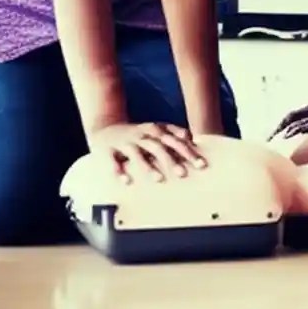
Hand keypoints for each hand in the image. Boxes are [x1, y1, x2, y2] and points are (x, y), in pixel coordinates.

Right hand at [87, 122, 206, 184]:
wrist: (105, 127)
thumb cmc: (137, 133)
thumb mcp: (156, 129)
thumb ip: (174, 133)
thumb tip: (193, 138)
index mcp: (155, 130)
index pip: (175, 140)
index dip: (189, 152)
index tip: (202, 165)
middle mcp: (141, 135)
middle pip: (158, 146)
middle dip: (171, 160)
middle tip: (184, 174)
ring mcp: (124, 142)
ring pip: (137, 154)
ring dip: (148, 166)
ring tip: (159, 179)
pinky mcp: (108, 150)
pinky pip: (112, 161)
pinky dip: (119, 171)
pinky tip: (127, 181)